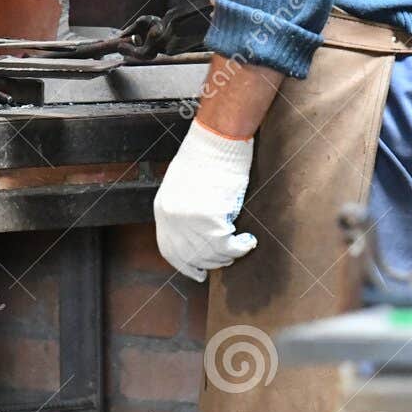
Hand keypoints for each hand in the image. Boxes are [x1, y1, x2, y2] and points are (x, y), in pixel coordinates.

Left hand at [153, 121, 257, 281]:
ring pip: (212, 254)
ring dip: (228, 255)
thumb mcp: (182, 186)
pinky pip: (228, 245)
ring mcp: (190, 221)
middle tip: (227, 258)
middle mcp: (172, 219)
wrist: (217, 138)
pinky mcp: (211, 219)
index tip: (198, 272)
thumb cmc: (206, 156)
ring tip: (240, 245)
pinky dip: (241, 247)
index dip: (185, 265)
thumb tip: (196, 235)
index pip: (170, 250)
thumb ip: (183, 210)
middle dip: (211, 262)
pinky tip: (248, 241)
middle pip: (192, 256)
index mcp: (163, 209)